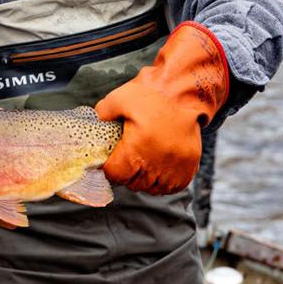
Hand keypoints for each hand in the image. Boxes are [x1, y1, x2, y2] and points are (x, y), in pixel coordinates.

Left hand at [96, 21, 229, 194]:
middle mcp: (156, 164)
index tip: (115, 156)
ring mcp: (174, 170)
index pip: (115, 175)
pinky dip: (163, 180)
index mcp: (136, 150)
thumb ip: (102, 113)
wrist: (185, 95)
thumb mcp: (120, 98)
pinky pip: (171, 187)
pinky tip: (160, 164)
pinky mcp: (188, 171)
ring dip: (146, 178)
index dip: (111, 166)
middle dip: (128, 172)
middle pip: (133, 183)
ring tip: (145, 159)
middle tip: (130, 154)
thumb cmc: (151, 97)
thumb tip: (94, 125)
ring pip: (152, 188)